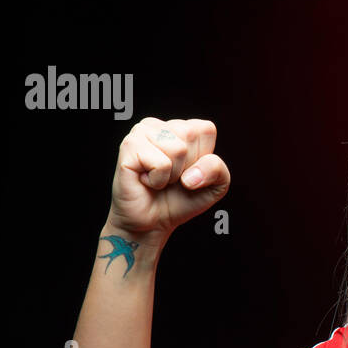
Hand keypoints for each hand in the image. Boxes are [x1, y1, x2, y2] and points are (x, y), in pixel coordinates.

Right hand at [107, 117, 230, 239]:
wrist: (152, 222)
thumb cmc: (181, 199)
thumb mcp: (215, 185)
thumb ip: (218, 169)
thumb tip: (192, 173)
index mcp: (180, 127)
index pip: (206, 129)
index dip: (203, 158)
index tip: (188, 171)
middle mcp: (159, 125)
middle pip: (191, 136)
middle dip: (187, 166)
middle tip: (171, 177)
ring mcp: (141, 133)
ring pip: (178, 149)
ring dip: (172, 174)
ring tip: (159, 179)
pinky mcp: (129, 146)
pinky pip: (161, 164)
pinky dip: (158, 180)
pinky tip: (146, 180)